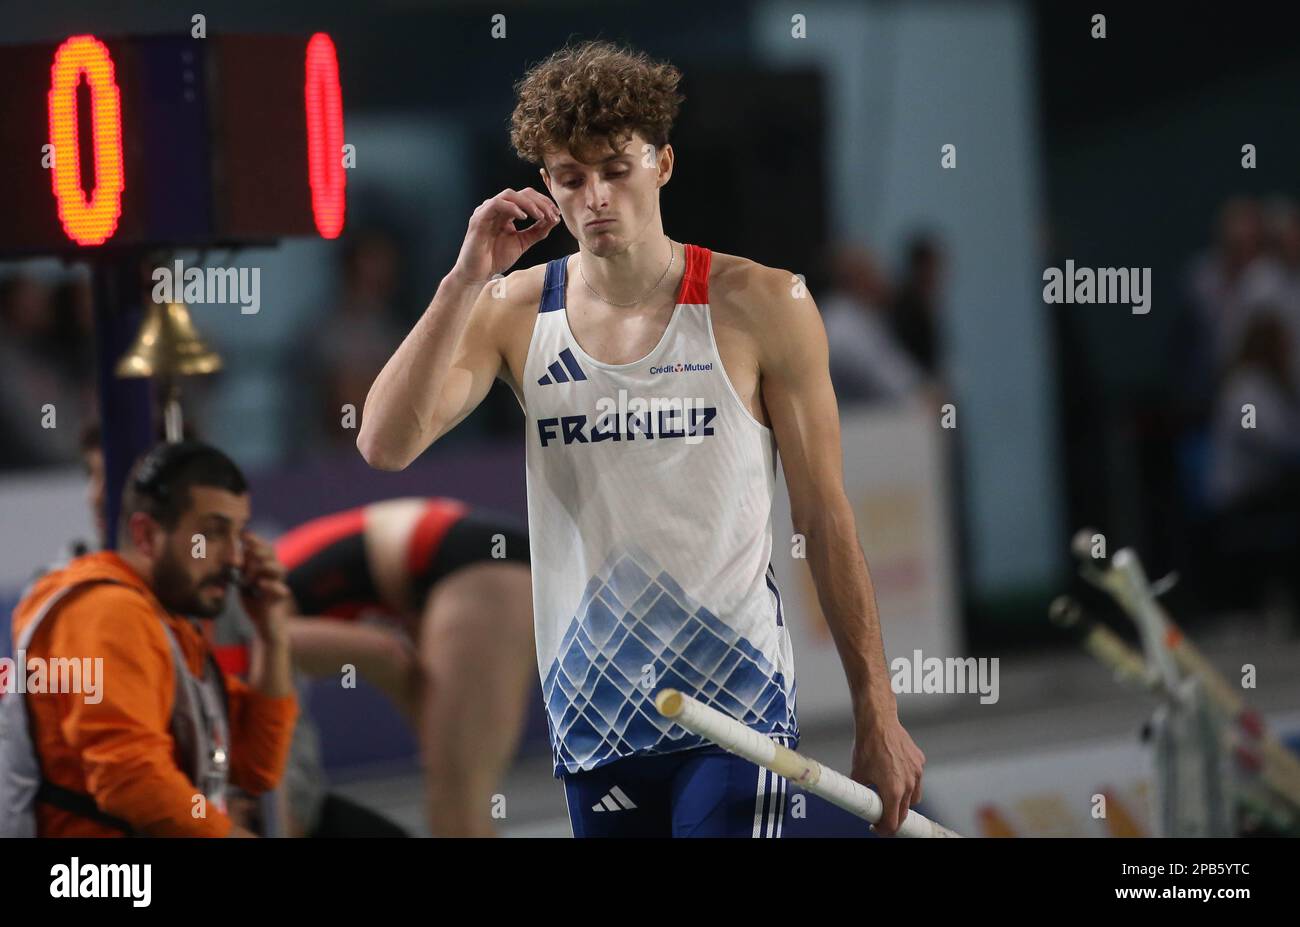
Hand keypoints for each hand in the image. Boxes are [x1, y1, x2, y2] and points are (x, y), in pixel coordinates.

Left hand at [237, 531, 291, 642]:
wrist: (266, 627)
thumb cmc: (255, 604)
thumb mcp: (244, 584)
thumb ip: (241, 571)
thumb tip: (228, 555)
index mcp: (267, 568)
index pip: (264, 548)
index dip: (255, 540)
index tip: (242, 534)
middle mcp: (275, 574)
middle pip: (273, 554)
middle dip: (259, 550)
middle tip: (247, 550)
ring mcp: (279, 586)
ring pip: (280, 568)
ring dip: (264, 567)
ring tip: (249, 571)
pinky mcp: (279, 600)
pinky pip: (281, 590)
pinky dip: (270, 586)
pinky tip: (259, 585)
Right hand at [450, 188, 560, 283]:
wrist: (477, 273)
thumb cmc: (495, 259)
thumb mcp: (523, 242)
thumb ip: (537, 231)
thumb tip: (554, 220)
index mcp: (506, 212)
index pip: (527, 198)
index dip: (543, 203)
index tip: (556, 214)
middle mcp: (496, 208)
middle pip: (521, 193)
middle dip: (540, 202)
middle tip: (552, 214)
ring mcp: (486, 211)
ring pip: (509, 195)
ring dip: (529, 203)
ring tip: (540, 215)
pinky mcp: (479, 218)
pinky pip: (496, 204)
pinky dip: (512, 208)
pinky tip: (524, 217)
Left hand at [850, 713, 925, 835]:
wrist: (878, 722)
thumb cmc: (868, 745)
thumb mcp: (858, 773)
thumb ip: (862, 790)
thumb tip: (859, 799)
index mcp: (893, 790)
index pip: (893, 822)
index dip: (883, 829)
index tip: (878, 827)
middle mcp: (909, 784)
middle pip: (905, 812)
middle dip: (893, 817)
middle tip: (882, 815)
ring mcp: (916, 772)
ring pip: (914, 797)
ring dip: (904, 800)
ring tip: (890, 793)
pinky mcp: (919, 761)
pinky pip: (916, 778)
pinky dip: (908, 780)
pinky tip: (896, 772)